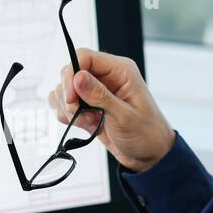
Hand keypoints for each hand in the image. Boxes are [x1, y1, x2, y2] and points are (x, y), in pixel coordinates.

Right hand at [48, 49, 175, 172]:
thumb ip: (99, 96)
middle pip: (70, 72)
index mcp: (120, 71)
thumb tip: (77, 76)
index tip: (70, 97)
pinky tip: (85, 125)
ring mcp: (95, 92)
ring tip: (89, 122)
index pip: (84, 57)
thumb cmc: (146, 134)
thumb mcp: (124, 116)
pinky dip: (67, 116)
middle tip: (78, 113)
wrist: (148, 155)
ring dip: (69, 108)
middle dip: (69, 96)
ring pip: (64, 89)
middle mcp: (106, 77)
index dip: (71, 74)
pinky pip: (65, 104)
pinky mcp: (88, 106)